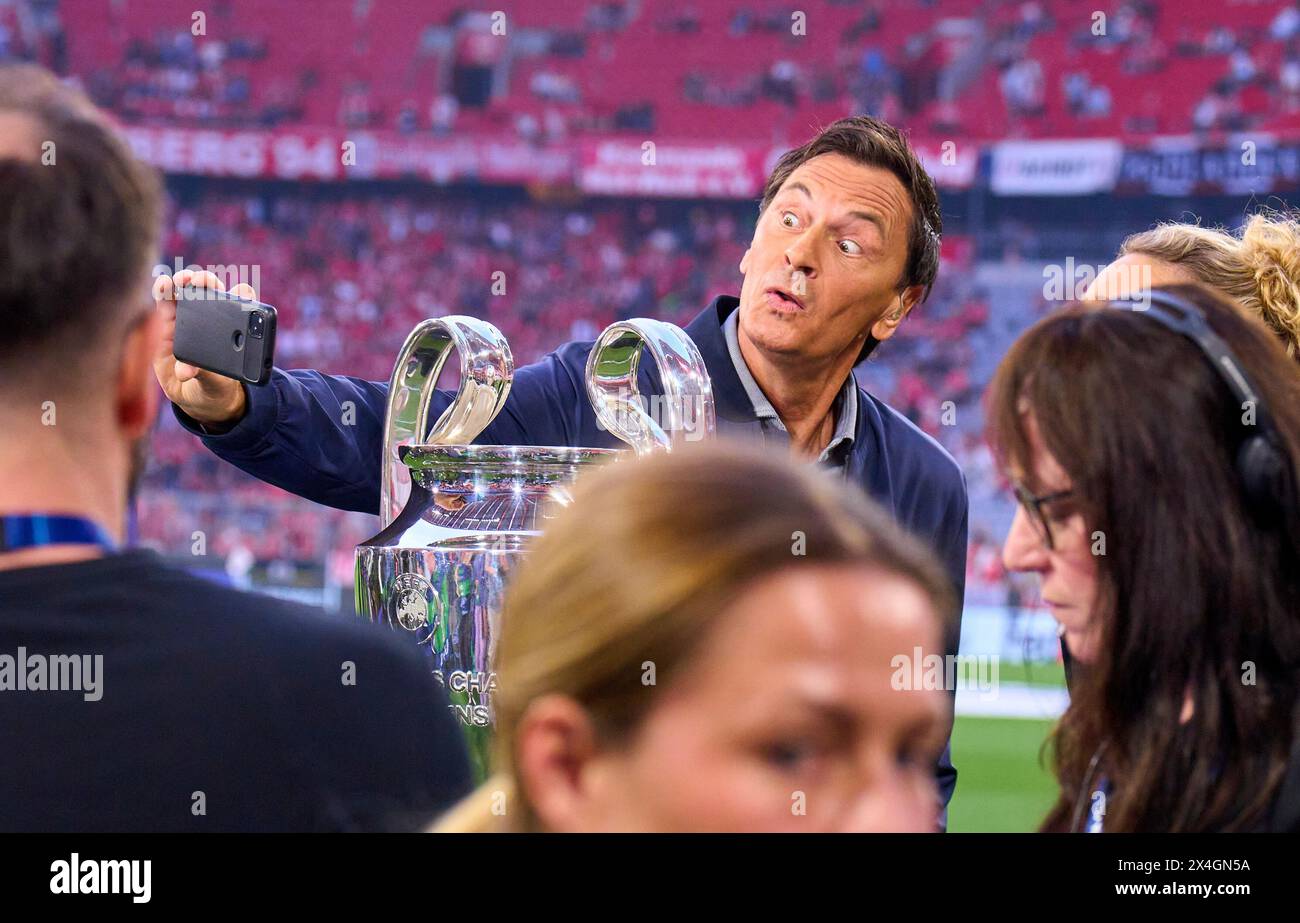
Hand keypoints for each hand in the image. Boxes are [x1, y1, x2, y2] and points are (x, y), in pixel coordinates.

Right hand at [151, 269, 252, 425]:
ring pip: (187, 294)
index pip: (242, 306)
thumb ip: (204, 374)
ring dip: (183, 282)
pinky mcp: (169, 326)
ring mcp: (190, 322)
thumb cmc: (215, 386)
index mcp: (233, 331)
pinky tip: (163, 284)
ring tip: (180, 281)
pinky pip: (166, 304)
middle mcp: (212, 322)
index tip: (240, 291)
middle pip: (211, 293)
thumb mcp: (216, 383)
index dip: (242, 294)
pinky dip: (164, 292)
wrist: (197, 397)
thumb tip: (186, 370)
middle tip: (200, 281)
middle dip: (206, 282)